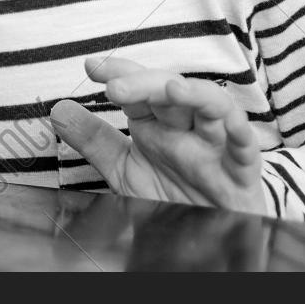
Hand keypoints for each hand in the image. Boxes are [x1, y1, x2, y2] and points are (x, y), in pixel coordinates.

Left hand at [50, 56, 267, 214]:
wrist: (206, 238)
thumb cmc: (171, 196)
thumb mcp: (124, 169)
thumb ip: (94, 140)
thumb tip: (59, 110)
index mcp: (159, 125)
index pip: (140, 89)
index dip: (121, 72)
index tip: (93, 66)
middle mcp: (187, 130)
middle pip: (173, 93)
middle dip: (147, 83)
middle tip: (116, 87)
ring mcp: (215, 148)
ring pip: (215, 108)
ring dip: (197, 94)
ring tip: (171, 87)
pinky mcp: (241, 174)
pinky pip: (245, 148)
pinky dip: (240, 131)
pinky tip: (227, 121)